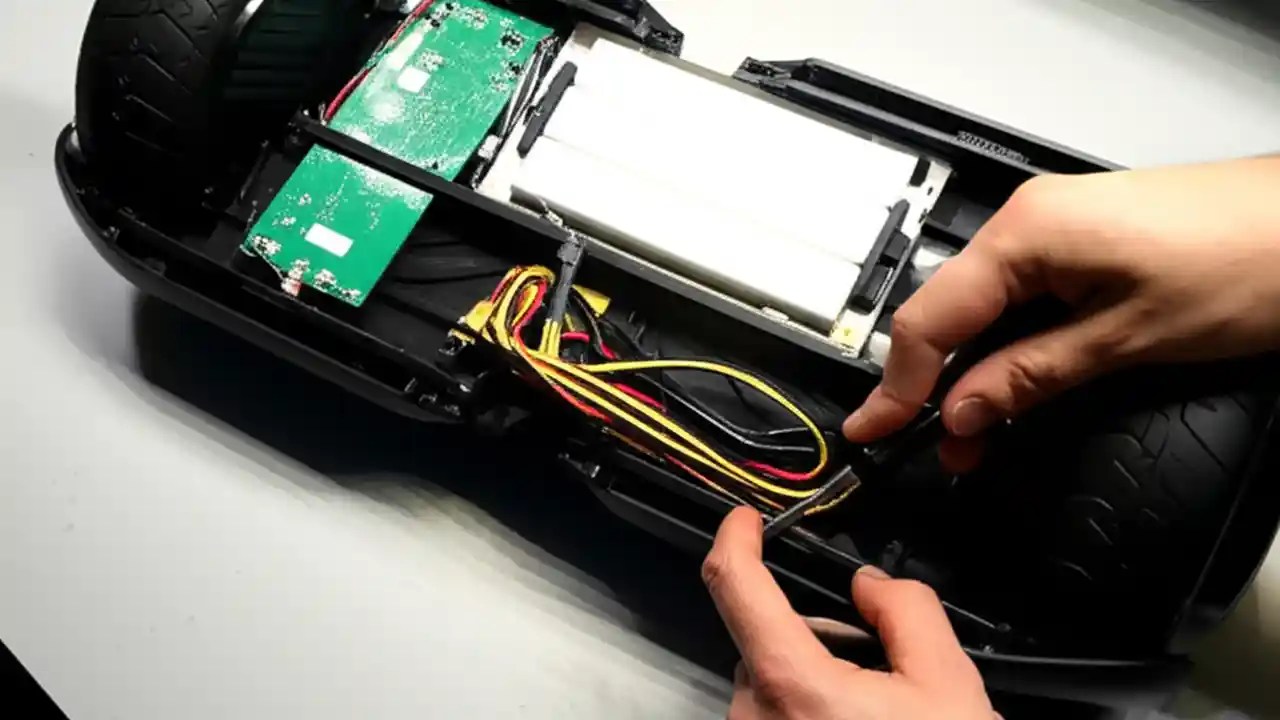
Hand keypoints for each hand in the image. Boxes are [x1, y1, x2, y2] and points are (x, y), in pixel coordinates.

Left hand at [702, 507, 994, 718]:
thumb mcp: (948, 686)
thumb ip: (907, 610)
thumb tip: (872, 584)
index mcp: (793, 685)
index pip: (736, 586)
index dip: (736, 539)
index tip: (744, 520)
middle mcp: (754, 719)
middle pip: (766, 641)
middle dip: (817, 638)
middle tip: (878, 672)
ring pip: (769, 683)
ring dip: (813, 682)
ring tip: (876, 719)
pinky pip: (770, 719)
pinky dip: (805, 715)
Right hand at [843, 156, 1279, 462]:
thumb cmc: (1245, 265)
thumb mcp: (1126, 339)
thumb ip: (1030, 375)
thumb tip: (961, 413)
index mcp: (1025, 234)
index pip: (930, 318)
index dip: (896, 384)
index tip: (870, 432)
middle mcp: (1027, 222)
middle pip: (950, 312)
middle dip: (936, 385)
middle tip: (938, 451)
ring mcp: (1055, 228)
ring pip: (984, 309)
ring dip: (975, 372)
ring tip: (978, 434)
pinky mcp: (1082, 242)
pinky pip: (1021, 297)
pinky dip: (1009, 346)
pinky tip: (1012, 385)